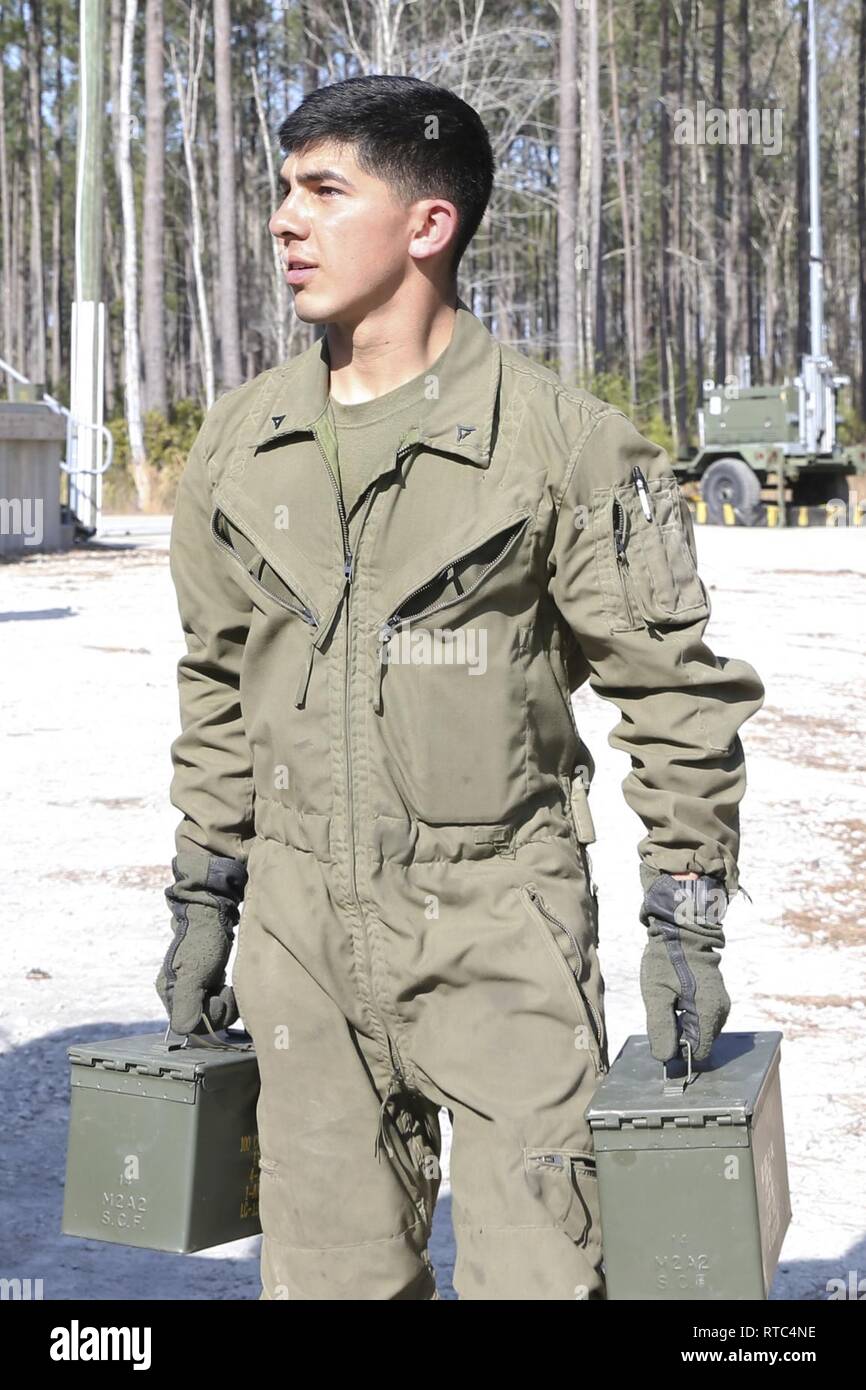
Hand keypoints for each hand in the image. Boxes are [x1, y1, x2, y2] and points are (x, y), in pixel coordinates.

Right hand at [156, 850, 246, 1035]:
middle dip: (220, 1007)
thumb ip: (188, 1002)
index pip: (192, 1025)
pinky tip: (225, 983)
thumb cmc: (204, 939)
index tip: (222, 993)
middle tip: (227, 988)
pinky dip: (223, 995)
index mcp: (169, 992)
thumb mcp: (196, 971)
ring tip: (227, 984)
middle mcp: (175, 992)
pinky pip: (213, 1002)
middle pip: (202, 1021)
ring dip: (223, 1001)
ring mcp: (188, 986)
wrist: (210, 911)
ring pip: (210, 1013)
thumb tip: (185, 1029)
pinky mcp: (200, 981)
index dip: (212, 1014)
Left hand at [639, 872, 729, 1062]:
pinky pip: (705, 1019)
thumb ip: (660, 1028)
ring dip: (685, 1025)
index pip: (699, 1053)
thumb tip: (665, 1058)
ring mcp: (723, 1004)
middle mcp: (721, 1012)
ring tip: (671, 1000)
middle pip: (702, 1042)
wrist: (681, 929)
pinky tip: (678, 997)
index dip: (680, 1050)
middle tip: (665, 1010)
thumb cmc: (665, 960)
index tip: (664, 1032)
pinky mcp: (719, 997)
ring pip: (703, 1031)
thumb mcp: (656, 994)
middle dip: (682, 1035)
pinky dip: (691, 1015)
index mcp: (708, 1013)